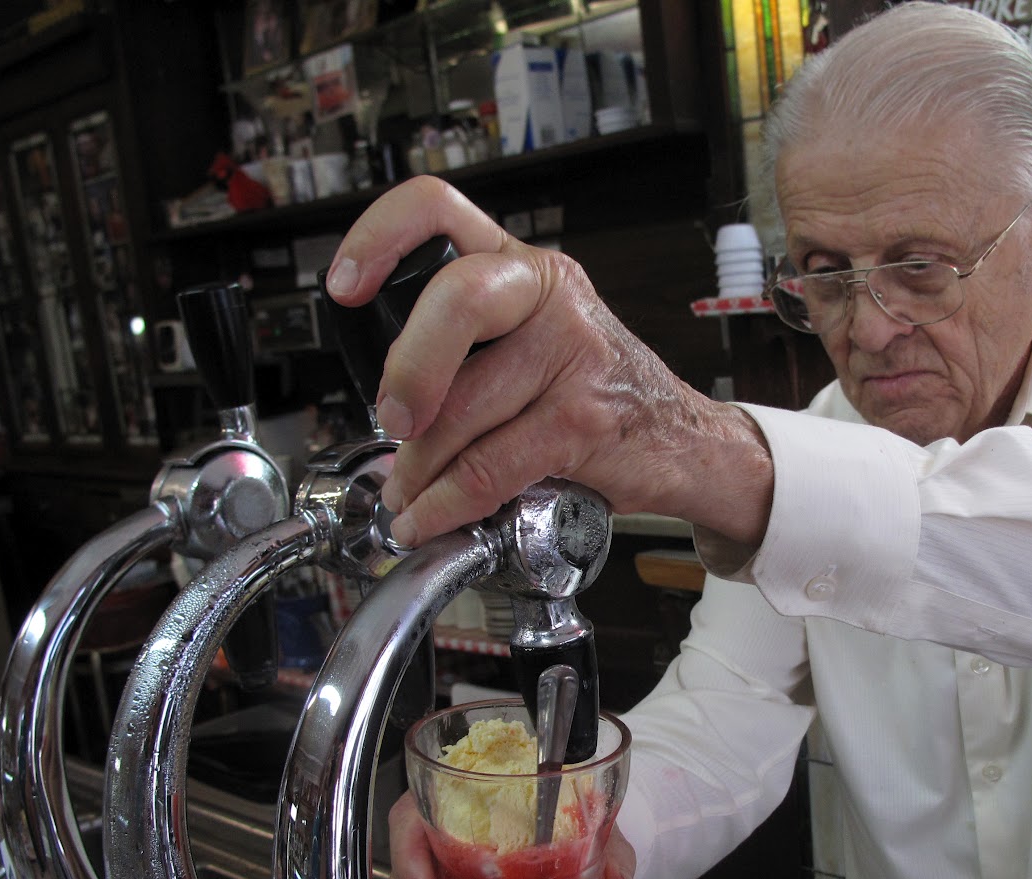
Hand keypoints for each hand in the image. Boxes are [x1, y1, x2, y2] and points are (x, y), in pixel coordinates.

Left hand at [324, 176, 773, 547]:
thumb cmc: (599, 393)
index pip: (439, 210)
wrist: (685, 441)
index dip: (381, 237)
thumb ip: (468, 349)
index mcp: (525, 269)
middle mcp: (550, 296)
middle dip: (406, 373)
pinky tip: (432, 517)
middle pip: (455, 302)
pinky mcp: (581, 420)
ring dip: (418, 468)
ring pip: (464, 409)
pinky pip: (489, 468)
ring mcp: (573, 355)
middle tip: (392, 421)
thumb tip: (388, 407)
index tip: (346, 287)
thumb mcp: (539, 340)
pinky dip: (448, 505)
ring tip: (406, 494)